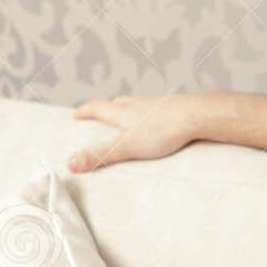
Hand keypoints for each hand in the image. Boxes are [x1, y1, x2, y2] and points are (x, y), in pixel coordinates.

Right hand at [67, 94, 205, 172]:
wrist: (196, 116)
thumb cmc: (162, 131)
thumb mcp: (126, 147)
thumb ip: (100, 156)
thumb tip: (70, 163)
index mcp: (121, 112)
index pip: (96, 108)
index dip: (84, 111)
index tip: (76, 114)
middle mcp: (135, 104)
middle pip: (115, 104)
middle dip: (105, 110)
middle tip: (99, 116)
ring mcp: (154, 104)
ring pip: (135, 105)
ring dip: (126, 111)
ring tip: (126, 120)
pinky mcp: (171, 108)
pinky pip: (153, 111)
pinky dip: (146, 116)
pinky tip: (155, 125)